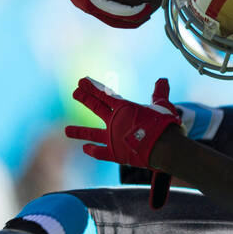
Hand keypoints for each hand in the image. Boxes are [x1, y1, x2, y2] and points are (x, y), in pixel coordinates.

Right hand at [44, 0, 152, 27]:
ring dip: (123, 12)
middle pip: (113, 18)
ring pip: (108, 11)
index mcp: (91, 3)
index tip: (149, 8)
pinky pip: (103, 0)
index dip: (135, 14)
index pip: (118, 15)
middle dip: (131, 19)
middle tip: (149, 15)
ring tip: (139, 7)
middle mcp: (88, 4)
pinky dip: (115, 0)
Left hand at [66, 77, 181, 168]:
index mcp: (125, 107)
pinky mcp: (115, 154)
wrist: (164, 147)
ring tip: (67, 131)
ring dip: (78, 131)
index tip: (82, 81)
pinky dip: (92, 150)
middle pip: (95, 106)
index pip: (105, 94)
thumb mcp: (163, 106)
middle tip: (75, 93)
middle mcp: (115, 121)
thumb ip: (160, 93)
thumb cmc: (165, 125)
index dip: (93, 87)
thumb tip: (163, 79)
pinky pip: (100, 152)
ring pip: (91, 133)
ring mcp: (112, 138)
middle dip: (84, 98)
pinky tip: (85, 148)